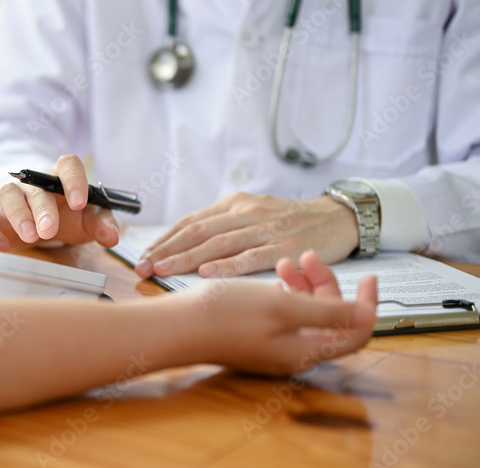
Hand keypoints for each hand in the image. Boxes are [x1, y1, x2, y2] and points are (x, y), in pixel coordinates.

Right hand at [0, 154, 119, 250]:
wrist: (40, 227)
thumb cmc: (67, 218)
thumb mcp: (88, 221)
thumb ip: (102, 224)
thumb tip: (112, 236)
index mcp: (60, 178)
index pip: (67, 165)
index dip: (73, 180)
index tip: (79, 202)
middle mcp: (33, 184)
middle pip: (36, 186)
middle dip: (43, 209)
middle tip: (50, 230)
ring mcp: (11, 198)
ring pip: (8, 195)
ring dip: (19, 216)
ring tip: (31, 237)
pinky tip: (0, 246)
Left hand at [135, 192, 357, 277]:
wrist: (336, 218)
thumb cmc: (289, 221)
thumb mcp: (252, 213)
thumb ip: (222, 226)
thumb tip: (184, 244)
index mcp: (233, 205)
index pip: (190, 222)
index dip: (164, 240)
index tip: (143, 256)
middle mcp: (244, 213)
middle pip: (197, 232)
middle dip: (166, 250)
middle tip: (143, 266)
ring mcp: (263, 229)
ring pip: (218, 244)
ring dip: (186, 258)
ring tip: (163, 270)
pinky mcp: (282, 247)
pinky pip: (250, 256)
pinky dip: (227, 265)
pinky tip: (206, 273)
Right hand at [184, 250, 376, 375]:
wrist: (175, 327)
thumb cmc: (224, 315)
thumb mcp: (283, 307)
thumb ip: (327, 313)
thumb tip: (364, 316)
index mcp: (306, 350)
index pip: (357, 332)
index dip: (368, 304)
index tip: (369, 276)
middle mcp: (293, 353)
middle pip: (330, 320)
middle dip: (325, 285)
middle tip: (307, 256)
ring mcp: (274, 347)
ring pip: (306, 315)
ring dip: (303, 286)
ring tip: (285, 262)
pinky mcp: (256, 338)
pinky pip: (284, 317)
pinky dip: (285, 294)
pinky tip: (272, 278)